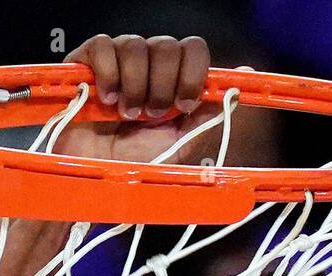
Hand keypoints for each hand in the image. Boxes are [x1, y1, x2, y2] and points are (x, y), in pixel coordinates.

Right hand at [58, 34, 221, 165]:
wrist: (93, 174)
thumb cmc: (133, 161)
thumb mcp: (178, 141)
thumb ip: (207, 110)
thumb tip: (245, 73)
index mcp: (172, 78)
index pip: (194, 49)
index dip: (191, 73)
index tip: (182, 105)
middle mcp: (149, 63)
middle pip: (168, 45)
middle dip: (162, 86)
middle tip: (149, 115)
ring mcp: (118, 59)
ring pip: (137, 45)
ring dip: (135, 86)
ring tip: (125, 115)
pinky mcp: (86, 59)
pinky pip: (104, 45)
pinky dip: (109, 74)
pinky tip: (105, 100)